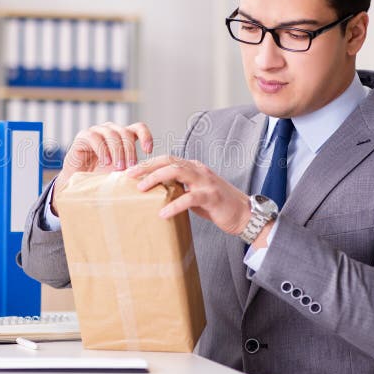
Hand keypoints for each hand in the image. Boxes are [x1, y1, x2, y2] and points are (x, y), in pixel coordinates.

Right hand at [51, 122, 153, 213]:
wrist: (78, 183)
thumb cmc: (101, 177)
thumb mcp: (120, 172)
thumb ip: (133, 167)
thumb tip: (150, 172)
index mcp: (122, 136)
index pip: (138, 128)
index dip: (146, 136)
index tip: (148, 151)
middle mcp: (110, 130)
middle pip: (126, 133)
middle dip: (130, 150)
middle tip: (130, 168)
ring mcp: (97, 131)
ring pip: (112, 134)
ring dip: (117, 152)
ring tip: (118, 168)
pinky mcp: (83, 135)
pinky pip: (95, 137)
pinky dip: (103, 150)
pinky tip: (106, 162)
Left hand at [126, 155, 250, 236]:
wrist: (244, 214)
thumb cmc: (216, 205)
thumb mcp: (194, 193)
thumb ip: (179, 189)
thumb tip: (156, 192)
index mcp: (193, 167)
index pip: (167, 159)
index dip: (148, 164)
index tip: (130, 171)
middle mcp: (199, 170)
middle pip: (169, 161)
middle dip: (147, 167)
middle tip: (129, 175)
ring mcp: (206, 182)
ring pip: (177, 172)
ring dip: (157, 179)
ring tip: (141, 189)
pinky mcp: (211, 196)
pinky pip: (189, 198)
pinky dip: (174, 205)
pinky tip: (163, 213)